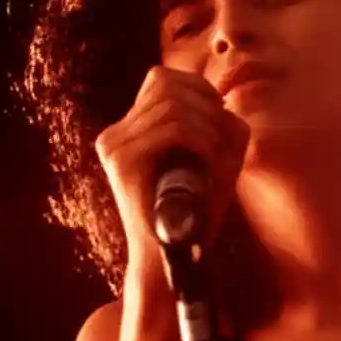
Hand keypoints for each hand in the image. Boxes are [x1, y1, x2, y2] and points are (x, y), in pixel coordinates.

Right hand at [95, 66, 249, 285]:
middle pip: (165, 83)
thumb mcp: (214, 161)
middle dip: (205, 103)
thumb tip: (226, 103)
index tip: (221, 116)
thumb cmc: (197, 214)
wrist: (173, 262)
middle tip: (223, 138)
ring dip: (207, 124)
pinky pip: (171, 129)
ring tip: (220, 153)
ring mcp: (114, 147)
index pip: (161, 79)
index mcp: (128, 132)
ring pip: (172, 105)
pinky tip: (212, 157)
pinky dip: (201, 139)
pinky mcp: (122, 162)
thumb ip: (220, 127)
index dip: (198, 88)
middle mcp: (115, 135)